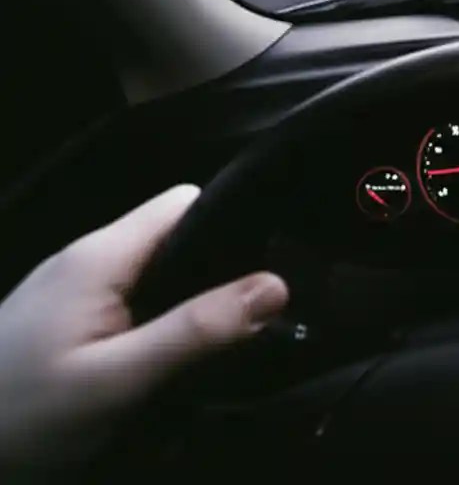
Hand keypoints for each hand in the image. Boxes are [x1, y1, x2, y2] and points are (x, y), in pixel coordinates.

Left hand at [0, 185, 287, 476]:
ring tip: (227, 337)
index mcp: (101, 256)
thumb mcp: (118, 379)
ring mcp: (75, 288)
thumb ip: (195, 332)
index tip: (270, 270)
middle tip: (256, 317)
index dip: (232, 225)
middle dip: (220, 269)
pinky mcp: (68, 317)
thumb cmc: (25, 413)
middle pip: (176, 235)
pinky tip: (177, 355)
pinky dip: (165, 318)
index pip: (184, 203)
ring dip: (194, 298)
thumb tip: (276, 287)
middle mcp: (88, 258)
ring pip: (158, 269)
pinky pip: (135, 297)